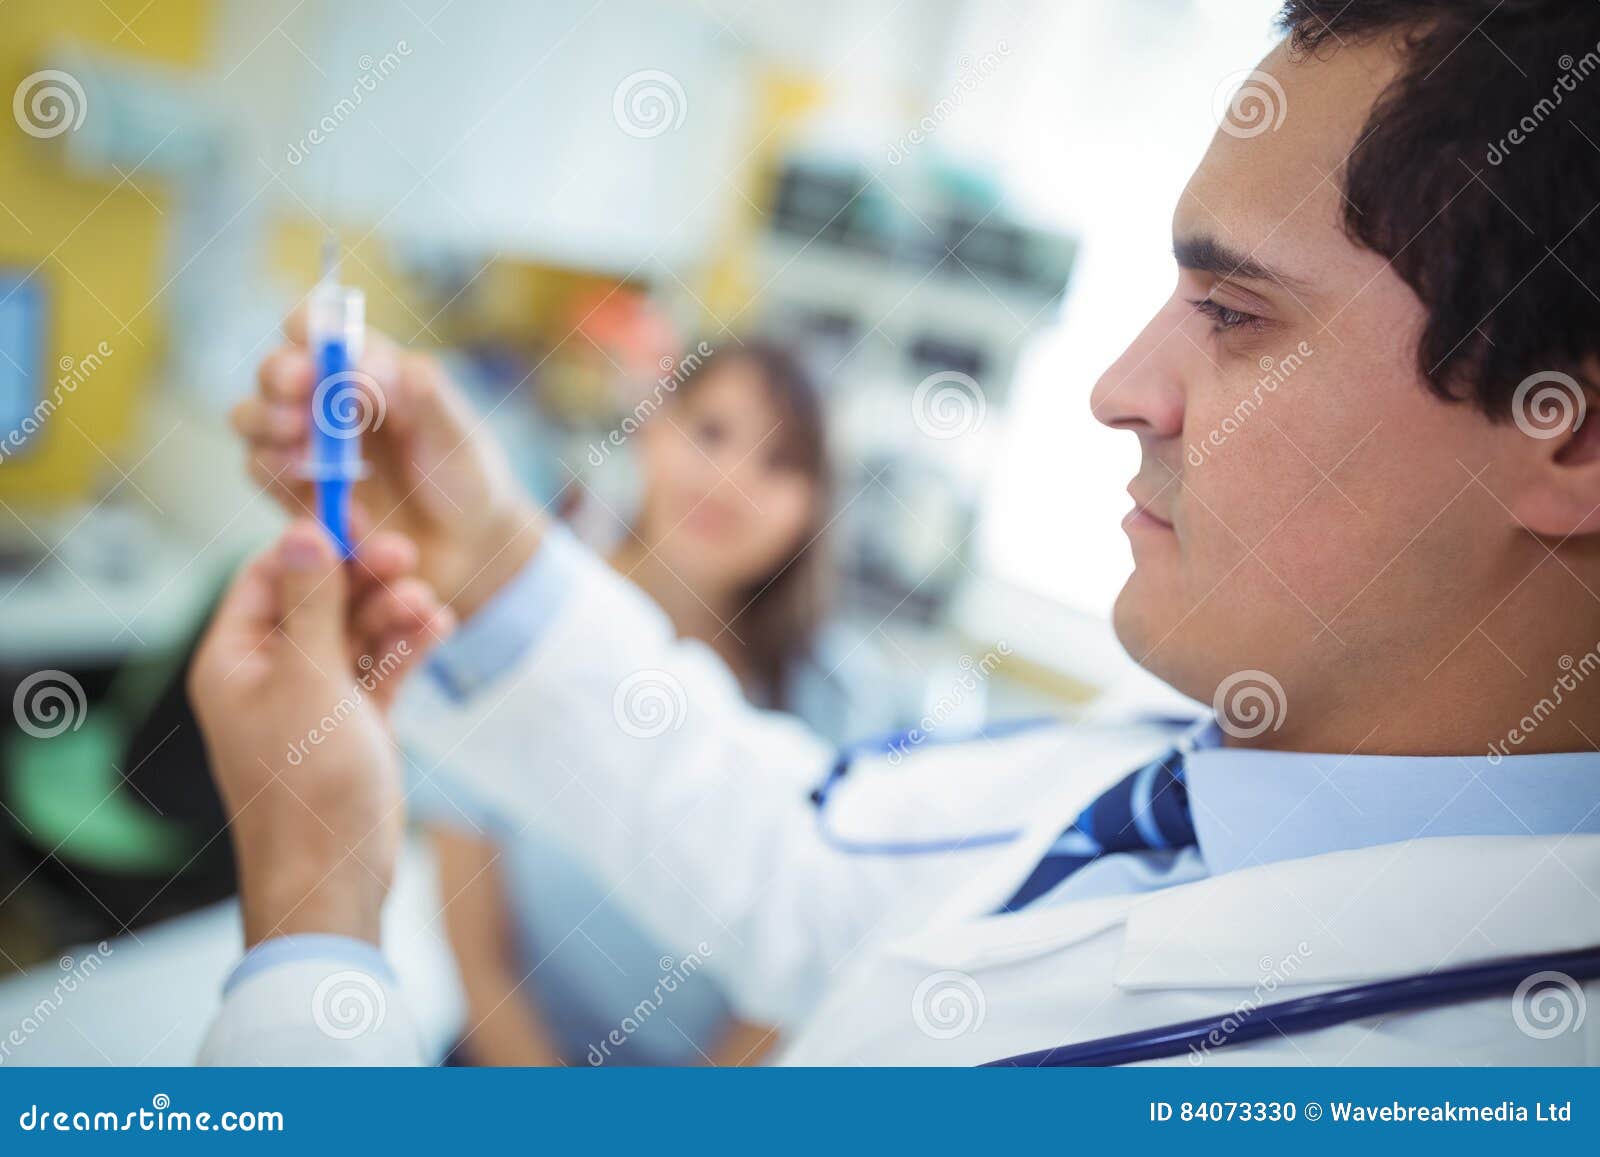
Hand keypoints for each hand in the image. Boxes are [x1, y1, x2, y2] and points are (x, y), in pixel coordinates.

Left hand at [188, 520, 454, 946]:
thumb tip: (301, 533)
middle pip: (319, 600)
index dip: (311, 546)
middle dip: (363, 578)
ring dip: (391, 612)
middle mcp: (270, 675)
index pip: (267, 577)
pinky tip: (436, 628)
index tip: (357, 521)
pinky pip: (380, 669)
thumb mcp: (308, 681)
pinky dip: (405, 647)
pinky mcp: (354, 725)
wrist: (333, 877)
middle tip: (406, 556)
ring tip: (427, 603)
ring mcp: (315, 701)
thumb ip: (311, 604)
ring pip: (355, 632)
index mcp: (234, 661)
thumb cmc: (306, 786)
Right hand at [232, 313, 542, 620]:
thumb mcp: (458, 433)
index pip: (318, 330)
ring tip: (295, 430)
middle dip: (280, 374)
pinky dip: (276, 468)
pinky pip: (264, 473)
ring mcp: (305, 447)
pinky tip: (305, 474)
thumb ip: (424, 394)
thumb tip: (370, 361)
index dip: (308, 328)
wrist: (467, 546)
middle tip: (299, 386)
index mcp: (366, 370)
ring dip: (266, 418)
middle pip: (275, 372)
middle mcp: (325, 402)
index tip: (313, 342)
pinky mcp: (295, 492)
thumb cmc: (466, 475)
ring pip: (253, 419)